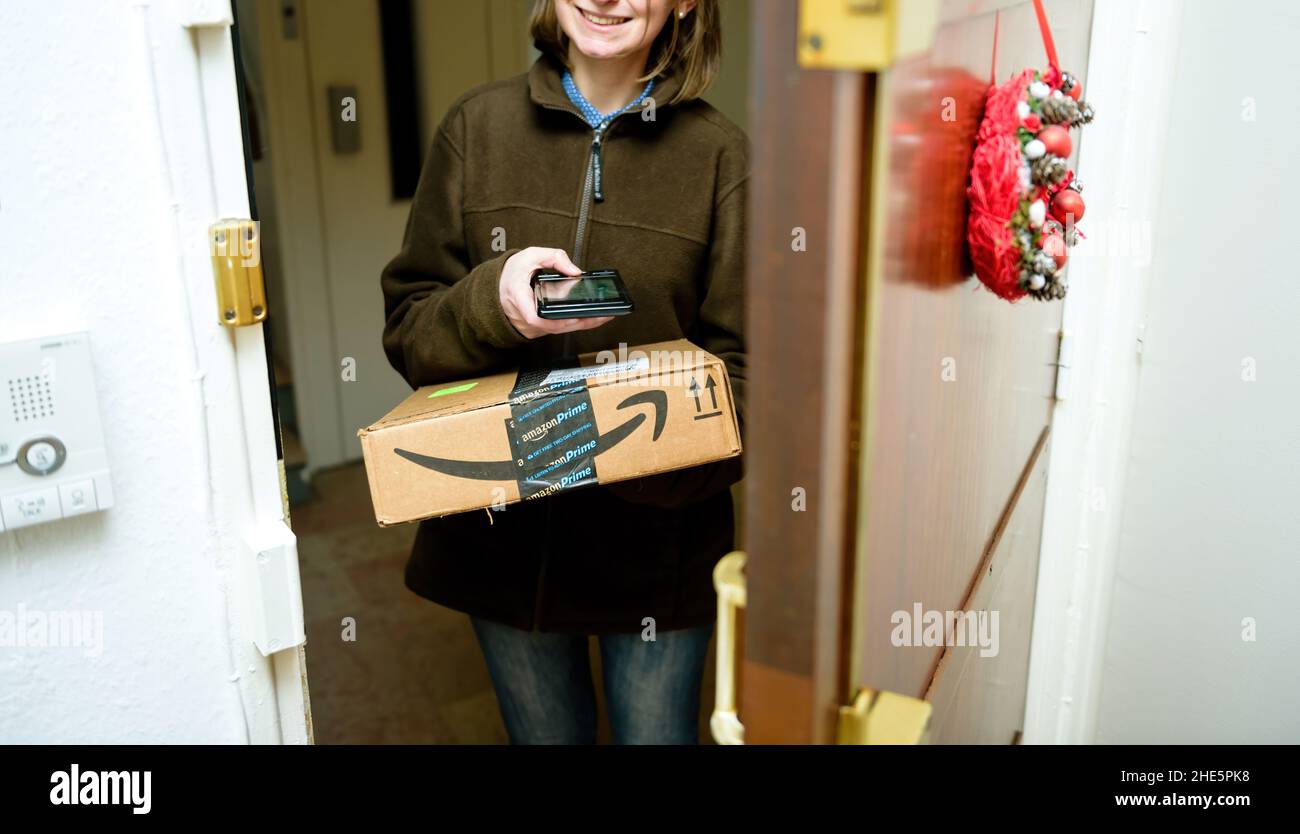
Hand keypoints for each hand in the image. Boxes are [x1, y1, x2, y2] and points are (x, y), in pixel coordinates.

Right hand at [499, 247, 614, 338]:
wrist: (499, 285)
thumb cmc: (512, 272)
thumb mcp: (530, 256)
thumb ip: (554, 258)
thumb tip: (575, 270)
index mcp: (518, 297)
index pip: (534, 318)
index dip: (554, 321)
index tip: (573, 316)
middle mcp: (524, 316)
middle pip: (553, 327)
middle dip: (579, 322)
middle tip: (601, 315)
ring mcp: (531, 325)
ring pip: (558, 330)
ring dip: (581, 324)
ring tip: (602, 316)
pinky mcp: (538, 327)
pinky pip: (557, 328)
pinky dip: (574, 324)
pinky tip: (590, 317)